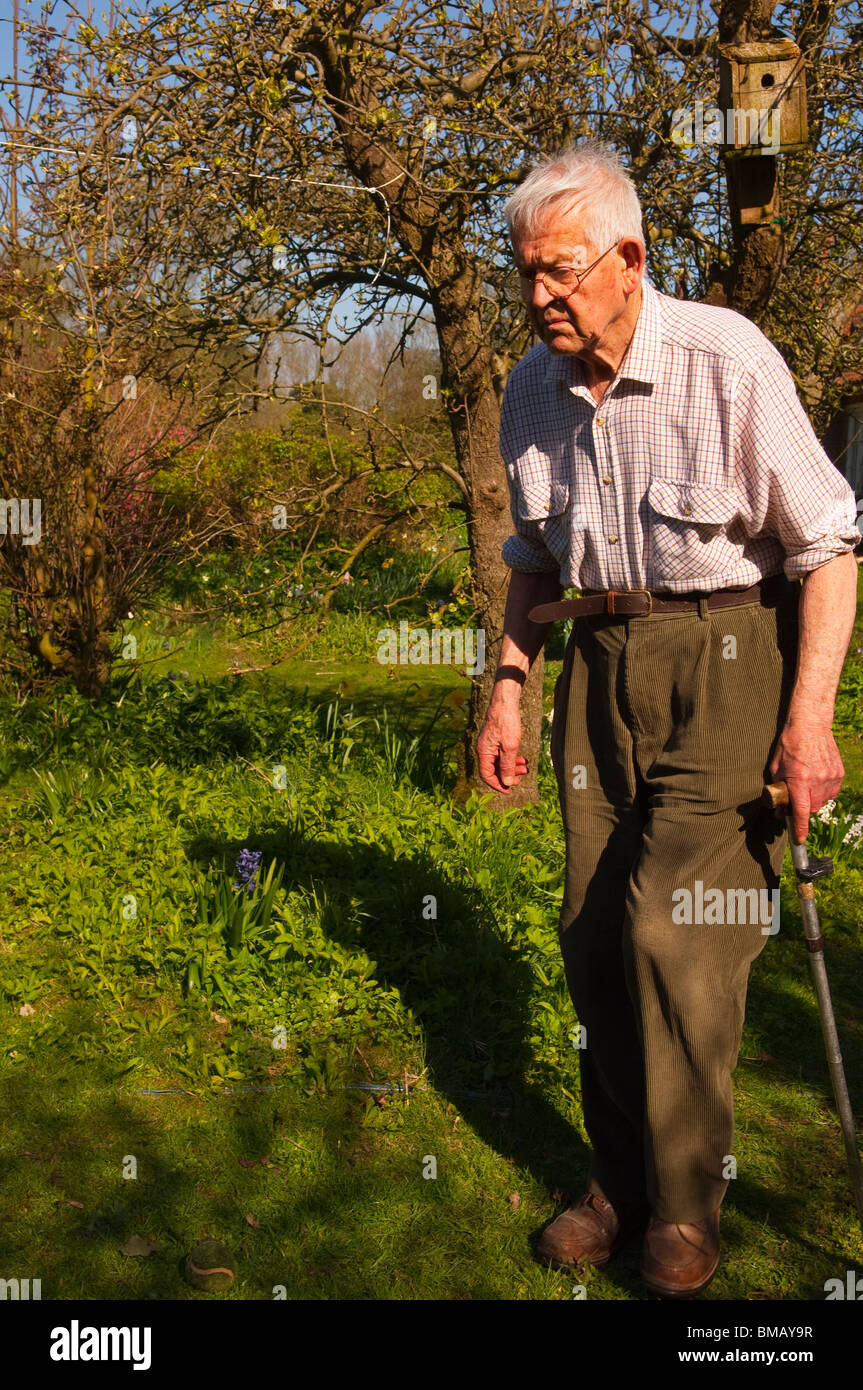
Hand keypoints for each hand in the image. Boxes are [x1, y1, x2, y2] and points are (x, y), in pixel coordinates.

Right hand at [477, 694, 527, 792]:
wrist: (506, 700)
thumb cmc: (506, 721)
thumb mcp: (510, 746)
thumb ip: (507, 766)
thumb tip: (507, 782)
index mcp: (484, 752)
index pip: (487, 775)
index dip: (498, 784)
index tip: (509, 790)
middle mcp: (484, 749)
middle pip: (494, 769)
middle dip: (508, 775)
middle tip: (521, 779)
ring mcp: (490, 743)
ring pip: (500, 761)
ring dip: (512, 766)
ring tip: (525, 768)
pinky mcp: (496, 738)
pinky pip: (502, 753)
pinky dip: (512, 758)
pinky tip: (522, 758)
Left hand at [768, 720, 844, 842]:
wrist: (810, 725)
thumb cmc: (789, 744)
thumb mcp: (776, 767)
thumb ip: (777, 790)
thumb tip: (780, 810)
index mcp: (800, 779)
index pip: (801, 810)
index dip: (799, 827)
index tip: (799, 839)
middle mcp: (818, 780)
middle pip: (811, 809)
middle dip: (802, 809)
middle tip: (793, 800)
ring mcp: (831, 777)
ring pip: (822, 801)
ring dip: (812, 800)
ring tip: (804, 786)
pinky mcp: (839, 773)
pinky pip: (831, 792)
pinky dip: (822, 792)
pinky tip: (815, 780)